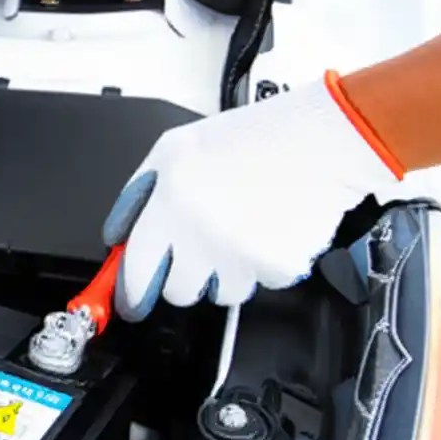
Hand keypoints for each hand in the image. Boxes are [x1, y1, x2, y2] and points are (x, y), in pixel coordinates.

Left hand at [103, 77, 399, 321]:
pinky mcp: (275, 267)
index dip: (131, 293)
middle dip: (185, 276)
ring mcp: (238, 254)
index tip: (131, 302)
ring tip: (241, 229)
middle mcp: (199, 232)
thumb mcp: (174, 150)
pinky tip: (268, 230)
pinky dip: (263, 267)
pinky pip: (258, 286)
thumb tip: (118, 239)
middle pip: (177, 292)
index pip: (135, 271)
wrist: (322, 138)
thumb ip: (137, 196)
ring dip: (225, 273)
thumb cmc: (252, 137)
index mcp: (168, 203)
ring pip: (219, 293)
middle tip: (202, 246)